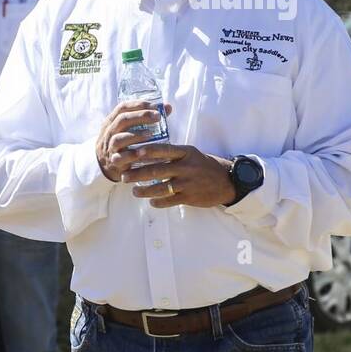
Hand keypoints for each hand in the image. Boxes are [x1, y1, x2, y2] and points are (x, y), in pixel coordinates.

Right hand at [96, 100, 171, 182]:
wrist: (103, 165)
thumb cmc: (121, 143)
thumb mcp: (127, 128)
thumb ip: (145, 118)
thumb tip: (168, 107)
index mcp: (112, 121)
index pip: (122, 107)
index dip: (138, 104)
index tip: (155, 106)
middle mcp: (108, 132)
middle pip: (122, 120)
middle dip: (140, 116)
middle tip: (158, 117)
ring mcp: (109, 147)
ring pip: (118, 139)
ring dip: (135, 135)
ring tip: (150, 134)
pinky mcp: (113, 161)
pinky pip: (120, 158)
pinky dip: (131, 154)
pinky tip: (142, 152)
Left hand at [120, 143, 235, 208]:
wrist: (227, 181)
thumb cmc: (203, 165)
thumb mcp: (191, 154)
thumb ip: (172, 154)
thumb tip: (144, 152)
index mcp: (185, 153)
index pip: (163, 149)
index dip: (147, 151)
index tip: (133, 153)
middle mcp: (186, 166)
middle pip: (156, 170)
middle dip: (137, 174)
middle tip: (124, 177)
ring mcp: (188, 182)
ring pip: (160, 187)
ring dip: (144, 190)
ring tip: (134, 191)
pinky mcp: (190, 197)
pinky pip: (169, 201)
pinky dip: (158, 202)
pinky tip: (151, 202)